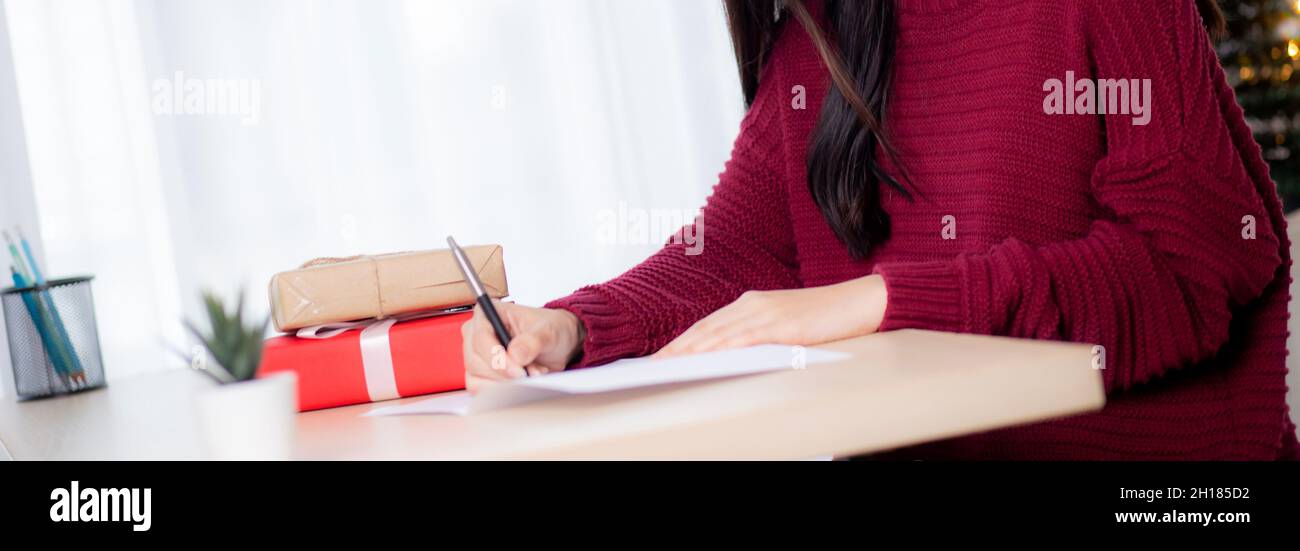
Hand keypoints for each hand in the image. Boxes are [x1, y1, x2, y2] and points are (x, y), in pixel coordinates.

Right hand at [460, 302, 584, 393]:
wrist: (557, 345)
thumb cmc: (550, 329)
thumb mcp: (549, 331)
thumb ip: (533, 341)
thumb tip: (515, 354)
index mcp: (488, 313)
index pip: (481, 337)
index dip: (497, 357)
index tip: (518, 370)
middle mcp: (477, 333)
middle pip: (475, 361)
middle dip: (504, 374)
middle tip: (529, 374)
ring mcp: (477, 354)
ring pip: (476, 378)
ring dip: (504, 383)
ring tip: (530, 374)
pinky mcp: (480, 373)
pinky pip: (480, 388)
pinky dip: (501, 391)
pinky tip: (520, 382)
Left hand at [655, 275, 887, 357]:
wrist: (861, 302)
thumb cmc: (826, 318)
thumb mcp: (785, 327)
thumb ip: (759, 337)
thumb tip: (734, 358)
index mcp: (751, 304)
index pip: (708, 325)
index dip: (682, 342)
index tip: (661, 357)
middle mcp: (752, 304)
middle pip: (706, 330)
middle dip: (677, 349)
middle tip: (652, 366)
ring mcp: (766, 313)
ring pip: (718, 335)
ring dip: (690, 352)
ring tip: (668, 367)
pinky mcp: (782, 325)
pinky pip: (744, 340)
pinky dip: (721, 351)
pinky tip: (706, 361)